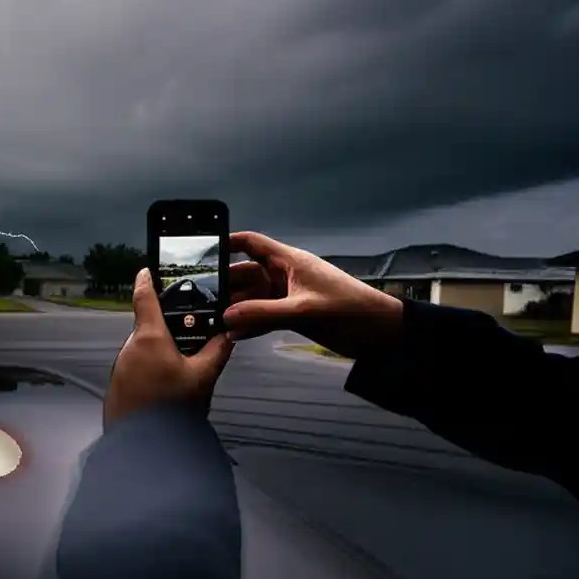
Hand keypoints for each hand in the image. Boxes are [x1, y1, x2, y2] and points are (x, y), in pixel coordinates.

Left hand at [104, 268, 234, 426]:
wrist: (143, 448)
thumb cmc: (173, 408)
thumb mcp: (204, 377)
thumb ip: (217, 351)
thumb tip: (227, 333)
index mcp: (148, 337)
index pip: (144, 297)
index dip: (147, 280)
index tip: (147, 270)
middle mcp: (129, 348)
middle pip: (149, 329)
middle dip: (167, 331)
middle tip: (190, 338)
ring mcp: (120, 368)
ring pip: (143, 352)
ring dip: (160, 355)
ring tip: (181, 372)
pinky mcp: (116, 387)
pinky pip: (136, 371)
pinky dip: (150, 373)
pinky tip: (166, 391)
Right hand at [220, 231, 404, 359]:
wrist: (379, 332)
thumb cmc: (350, 309)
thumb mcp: (304, 310)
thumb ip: (264, 313)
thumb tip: (226, 317)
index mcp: (289, 261)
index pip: (251, 243)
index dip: (228, 243)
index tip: (203, 251)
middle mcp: (283, 276)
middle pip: (244, 275)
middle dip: (224, 285)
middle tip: (199, 298)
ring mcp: (286, 297)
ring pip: (251, 299)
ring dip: (235, 310)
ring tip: (211, 321)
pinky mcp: (291, 317)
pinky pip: (261, 318)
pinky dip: (248, 325)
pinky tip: (233, 335)